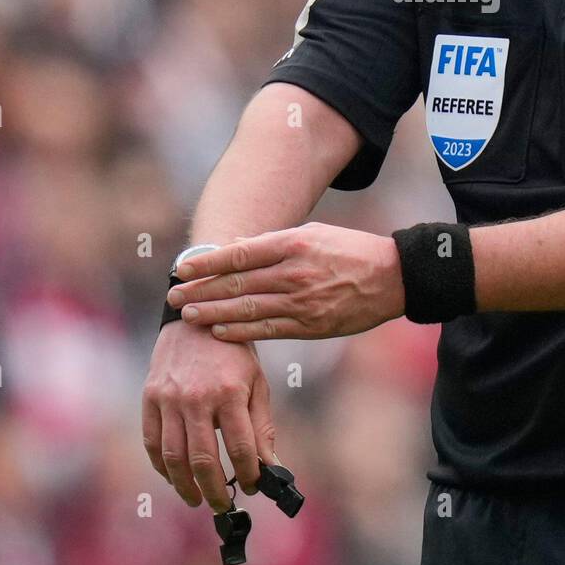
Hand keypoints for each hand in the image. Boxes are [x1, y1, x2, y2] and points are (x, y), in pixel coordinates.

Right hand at [141, 323, 275, 510]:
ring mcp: (169, 399)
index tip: (253, 486)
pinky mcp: (150, 398)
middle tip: (223, 505)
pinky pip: (152, 442)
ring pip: (174, 457)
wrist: (195, 317)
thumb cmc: (232, 352)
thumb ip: (262, 425)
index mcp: (229, 392)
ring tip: (197, 499)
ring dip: (186, 486)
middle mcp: (196, 398)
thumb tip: (270, 465)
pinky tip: (175, 477)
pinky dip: (162, 466)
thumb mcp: (256, 382)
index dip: (248, 474)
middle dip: (215, 490)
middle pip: (203, 460)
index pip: (240, 448)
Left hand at [165, 222, 405, 342]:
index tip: (182, 270)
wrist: (393, 277)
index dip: (206, 264)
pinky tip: (219, 331)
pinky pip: (268, 330)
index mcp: (294, 244)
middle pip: (237, 283)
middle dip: (200, 292)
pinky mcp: (311, 325)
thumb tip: (236, 247)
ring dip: (212, 313)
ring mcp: (303, 301)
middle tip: (172, 297)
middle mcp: (294, 272)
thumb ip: (274, 243)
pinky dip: (241, 331)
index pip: (239, 255)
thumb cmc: (350, 250)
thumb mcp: (313, 233)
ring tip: (187, 316)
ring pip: (247, 308)